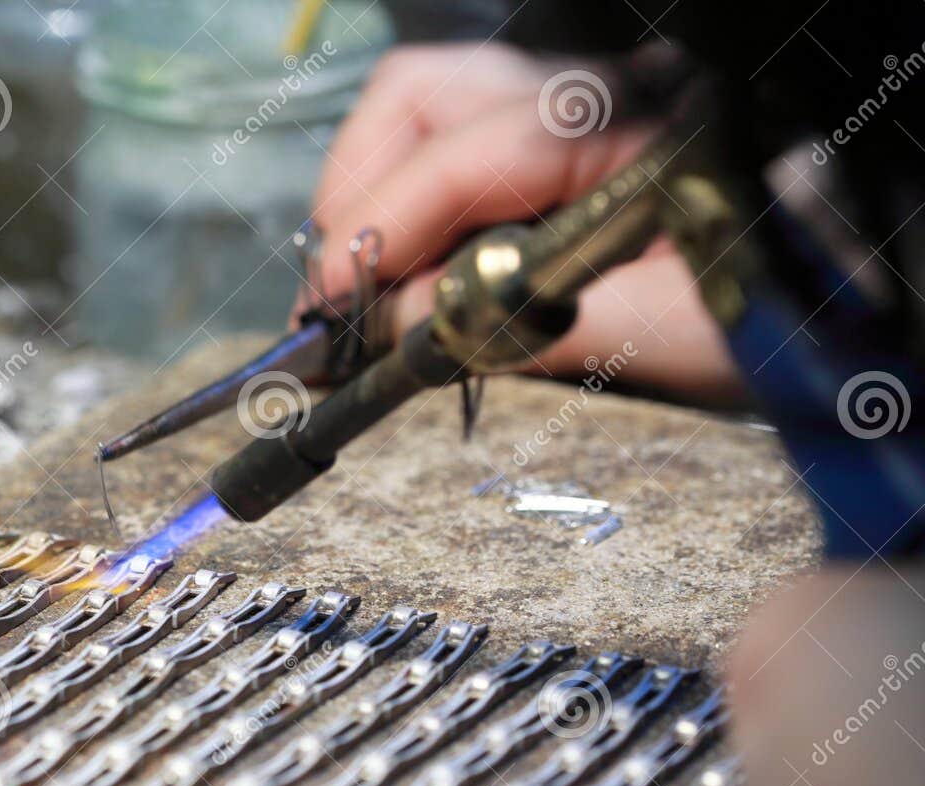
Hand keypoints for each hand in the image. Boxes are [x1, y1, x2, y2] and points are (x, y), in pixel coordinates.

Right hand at [302, 43, 740, 398]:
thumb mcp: (650, 336)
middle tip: (337, 297)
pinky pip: (450, 139)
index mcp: (637, 122)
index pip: (471, 155)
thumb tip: (389, 327)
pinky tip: (407, 268)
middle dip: (358, 194)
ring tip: (364, 285)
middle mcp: (596, 84)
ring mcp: (573, 97)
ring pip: (425, 106)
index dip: (381, 229)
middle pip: (422, 94)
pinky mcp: (558, 128)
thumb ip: (510, 326)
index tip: (327, 309)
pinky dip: (409, 200)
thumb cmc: (764, 317)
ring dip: (374, 192)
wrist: (822, 289)